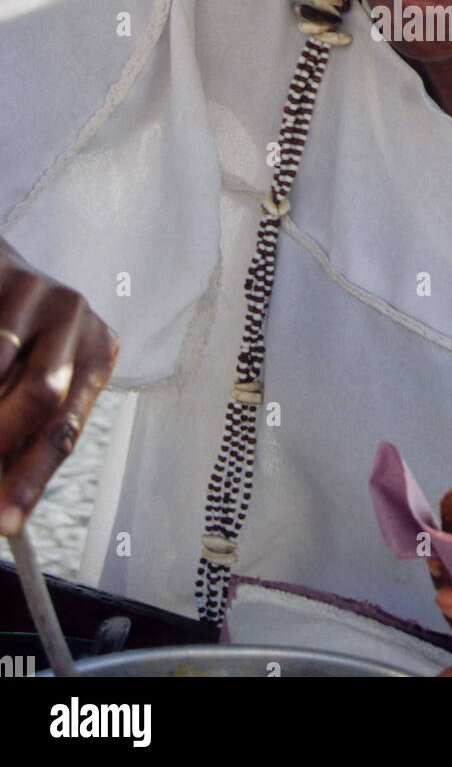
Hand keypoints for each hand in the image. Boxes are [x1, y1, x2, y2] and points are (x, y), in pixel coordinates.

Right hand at [0, 238, 118, 535]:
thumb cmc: (15, 336)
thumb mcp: (30, 376)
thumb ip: (22, 435)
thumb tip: (3, 509)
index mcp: (96, 351)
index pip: (64, 429)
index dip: (31, 481)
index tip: (4, 526)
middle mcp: (76, 316)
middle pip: (40, 396)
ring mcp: (36, 289)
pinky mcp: (2, 272)